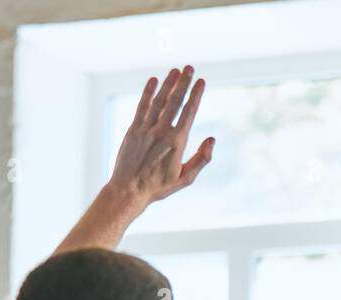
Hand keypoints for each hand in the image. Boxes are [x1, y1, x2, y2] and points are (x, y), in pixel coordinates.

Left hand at [110, 66, 213, 205]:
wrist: (128, 191)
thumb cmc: (159, 187)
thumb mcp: (185, 178)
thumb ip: (201, 159)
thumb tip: (212, 139)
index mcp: (177, 142)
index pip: (189, 112)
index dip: (196, 94)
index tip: (201, 81)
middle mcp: (161, 132)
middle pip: (175, 101)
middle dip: (183, 82)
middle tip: (190, 67)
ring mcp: (146, 129)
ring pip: (159, 101)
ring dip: (167, 84)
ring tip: (175, 70)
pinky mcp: (133, 129)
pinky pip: (141, 106)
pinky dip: (148, 92)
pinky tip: (153, 80)